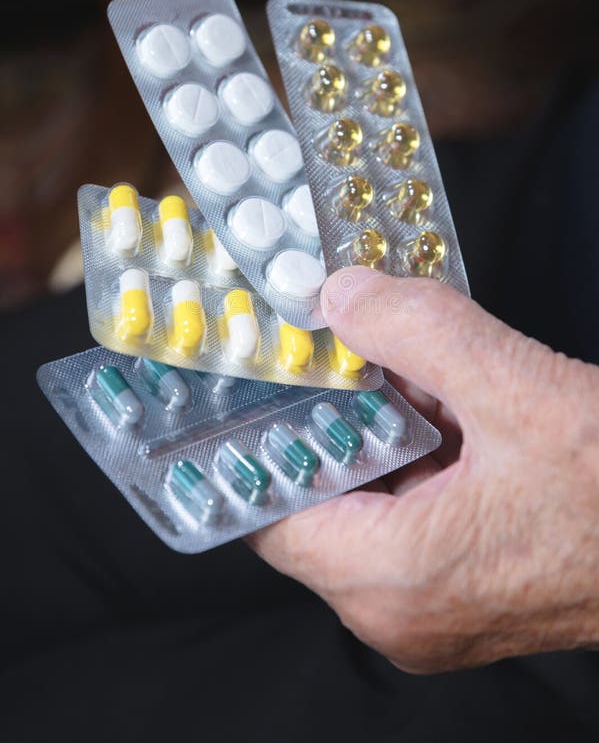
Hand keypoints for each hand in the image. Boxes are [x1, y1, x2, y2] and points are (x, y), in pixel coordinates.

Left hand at [250, 267, 598, 672]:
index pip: (269, 509)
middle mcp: (400, 609)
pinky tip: (441, 396)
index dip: (257, 434)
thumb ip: (421, 332)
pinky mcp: (462, 586)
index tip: (258, 374)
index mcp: (396, 577)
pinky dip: (418, 451)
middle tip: (330, 345)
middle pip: (318, 497)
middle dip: (332, 415)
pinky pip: (410, 511)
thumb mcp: (522, 392)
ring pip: (368, 499)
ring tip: (392, 361)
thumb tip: (344, 298)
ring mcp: (432, 604)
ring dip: (380, 427)